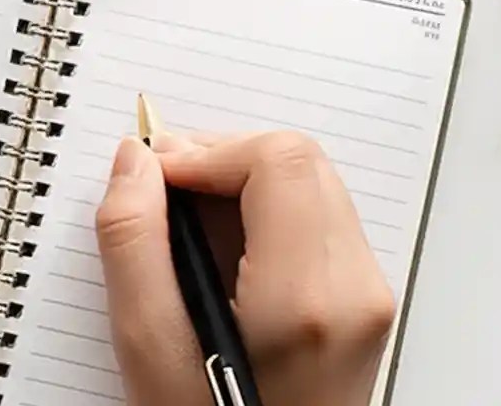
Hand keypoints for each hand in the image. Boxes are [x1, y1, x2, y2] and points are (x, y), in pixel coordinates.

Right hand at [95, 132, 395, 405]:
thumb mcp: (148, 349)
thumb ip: (133, 244)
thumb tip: (134, 165)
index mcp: (305, 296)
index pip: (277, 161)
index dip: (206, 151)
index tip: (155, 175)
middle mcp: (354, 288)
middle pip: (298, 162)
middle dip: (222, 160)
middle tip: (162, 191)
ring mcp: (366, 295)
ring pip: (309, 184)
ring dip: (240, 186)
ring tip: (182, 228)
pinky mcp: (360, 302)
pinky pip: (315, 219)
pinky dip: (261, 214)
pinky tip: (217, 253)